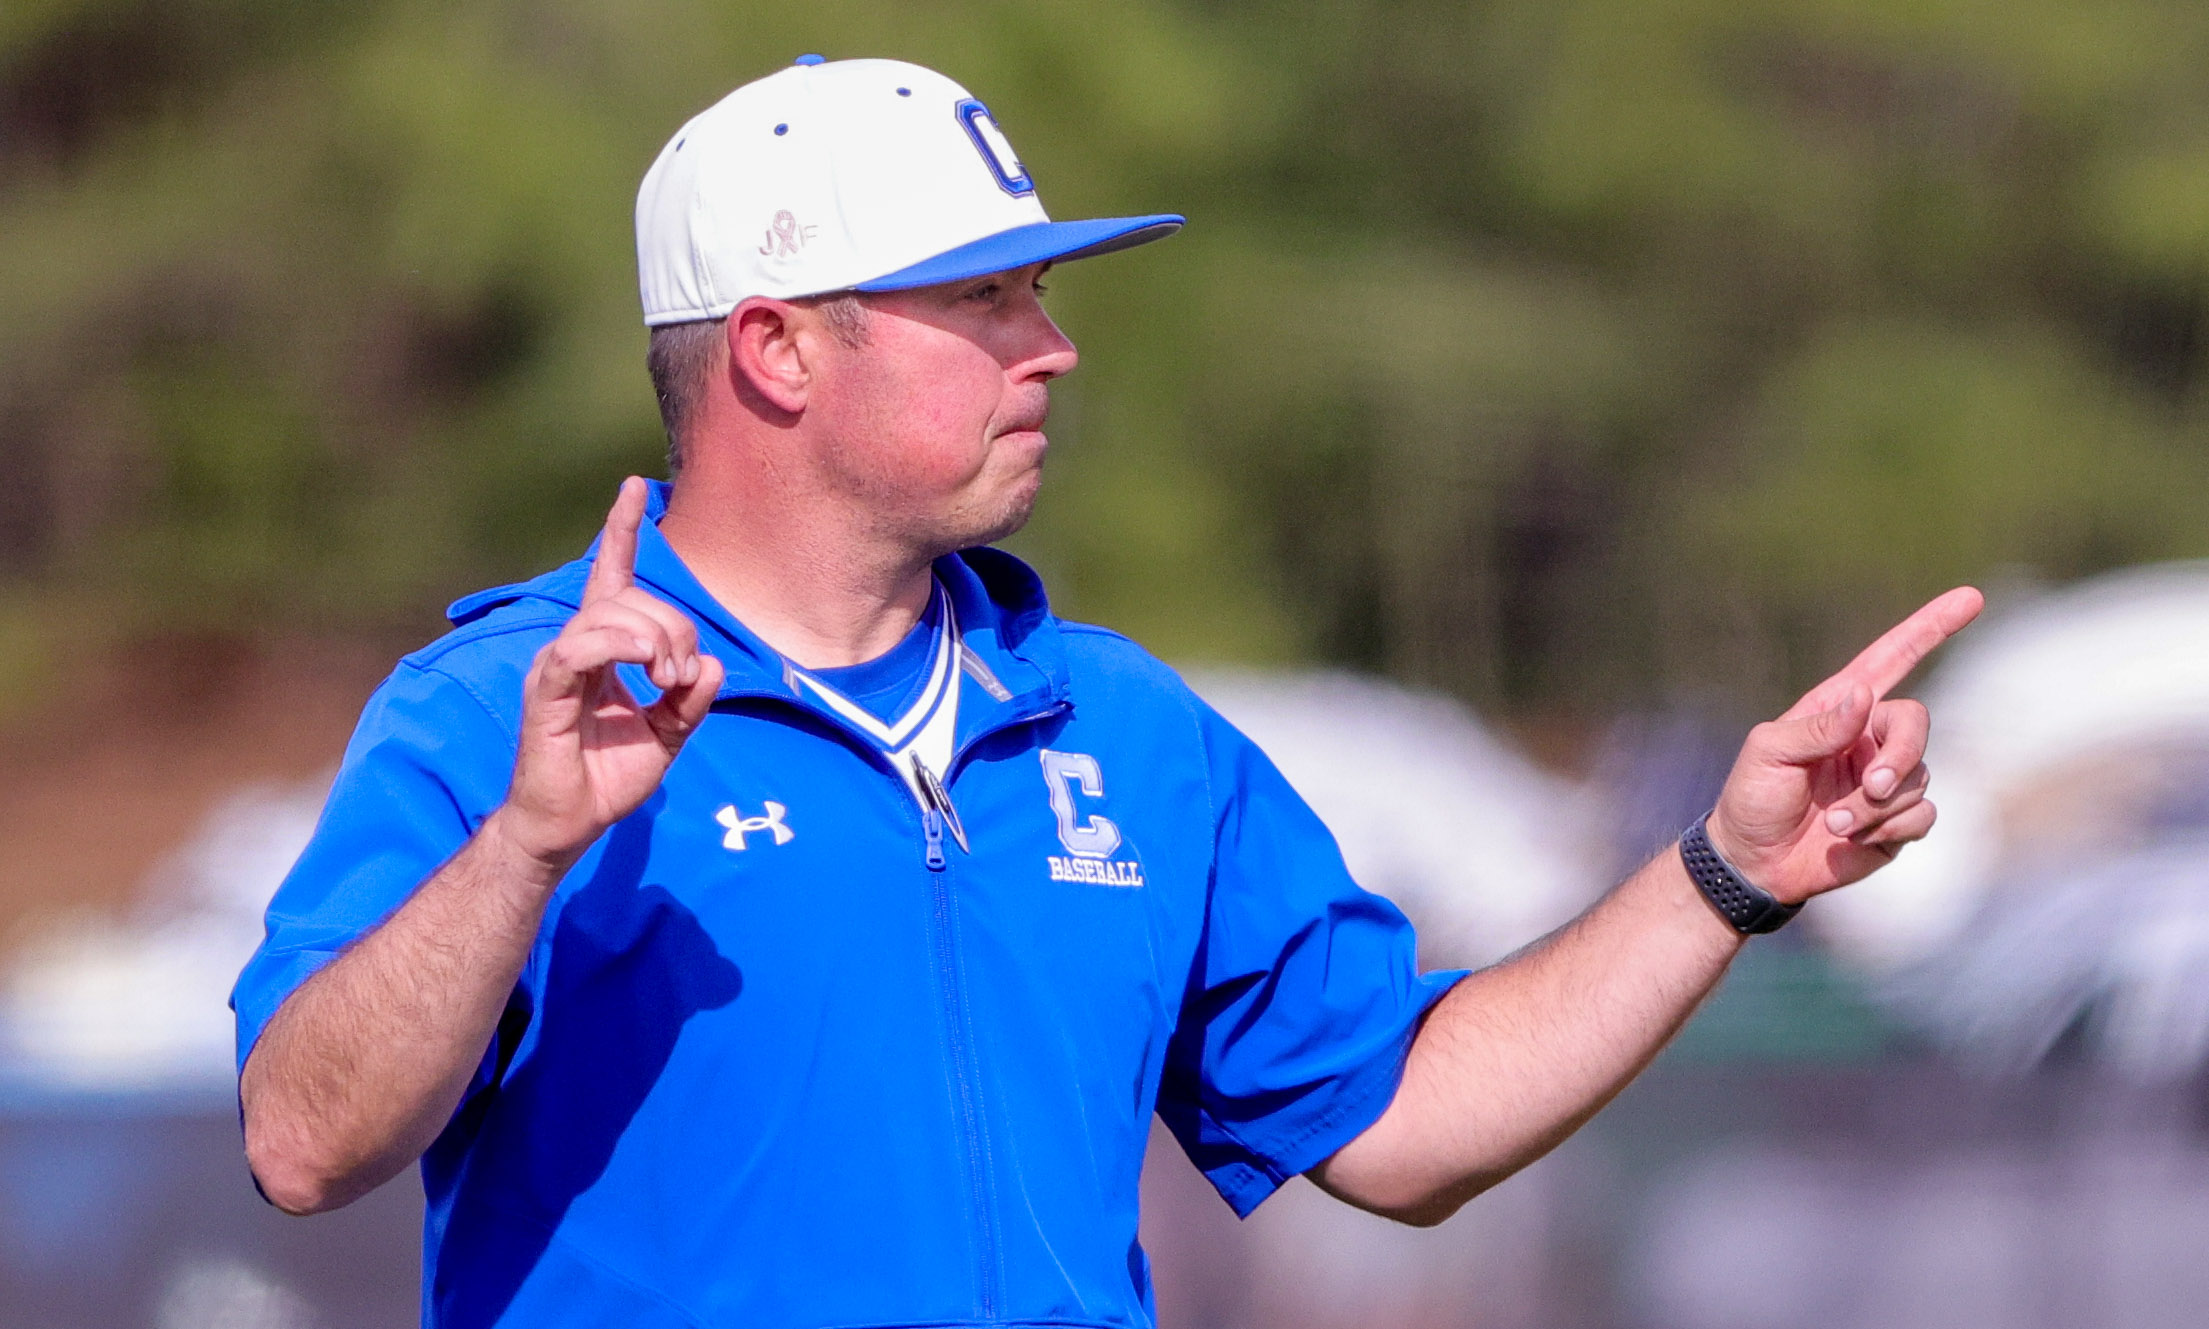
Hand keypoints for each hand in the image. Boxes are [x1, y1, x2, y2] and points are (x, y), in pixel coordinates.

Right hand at [495, 477, 725, 870]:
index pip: (611, 577)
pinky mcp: (544, 690)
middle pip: (629, 598)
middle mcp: (576, 649)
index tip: (636, 488)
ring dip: (652, 638)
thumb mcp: (668, 734)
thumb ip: (689, 699)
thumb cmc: (609, 778)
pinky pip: (578, 648)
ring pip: (608, 614)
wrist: (571, 825)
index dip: (621, 532)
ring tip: (666, 679)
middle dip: (671, 626)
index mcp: (603, 651)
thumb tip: (710, 664)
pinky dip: (617, 646)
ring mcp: (557, 666)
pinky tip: (645, 664)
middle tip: (680, 676)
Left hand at [1705, 587, 1983, 903]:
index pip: (1891, 659)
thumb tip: (1864, 695)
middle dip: (1898, 755)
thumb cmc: (1753, 798)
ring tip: (1836, 823)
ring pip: (1917, 777)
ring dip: (1877, 806)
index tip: (1971, 598)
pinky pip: (1923, 815)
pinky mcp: (1897, 821)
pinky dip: (1890, 829)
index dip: (1930, 628)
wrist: (1755, 862)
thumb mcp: (1768, 753)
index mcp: (1839, 709)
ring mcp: (1886, 779)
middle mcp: (1869, 737)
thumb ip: (1816, 727)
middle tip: (1869, 785)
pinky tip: (1854, 840)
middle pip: (1915, 725)